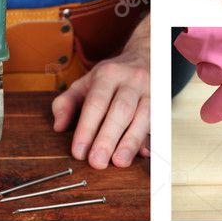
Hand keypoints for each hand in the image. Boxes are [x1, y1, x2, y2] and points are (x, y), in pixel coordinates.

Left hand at [53, 17, 150, 168]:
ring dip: (130, 142)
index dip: (87, 128)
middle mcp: (131, 81)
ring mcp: (151, 92)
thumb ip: (66, 103)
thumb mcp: (84, 83)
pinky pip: (157, 124)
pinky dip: (149, 140)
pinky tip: (142, 155)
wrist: (144, 58)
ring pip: (142, 118)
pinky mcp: (162, 104)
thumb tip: (59, 126)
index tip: (79, 152)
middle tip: (97, 161)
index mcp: (108, 74)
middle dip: (108, 138)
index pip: (96, 102)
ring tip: (119, 162)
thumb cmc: (111, 78)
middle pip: (121, 110)